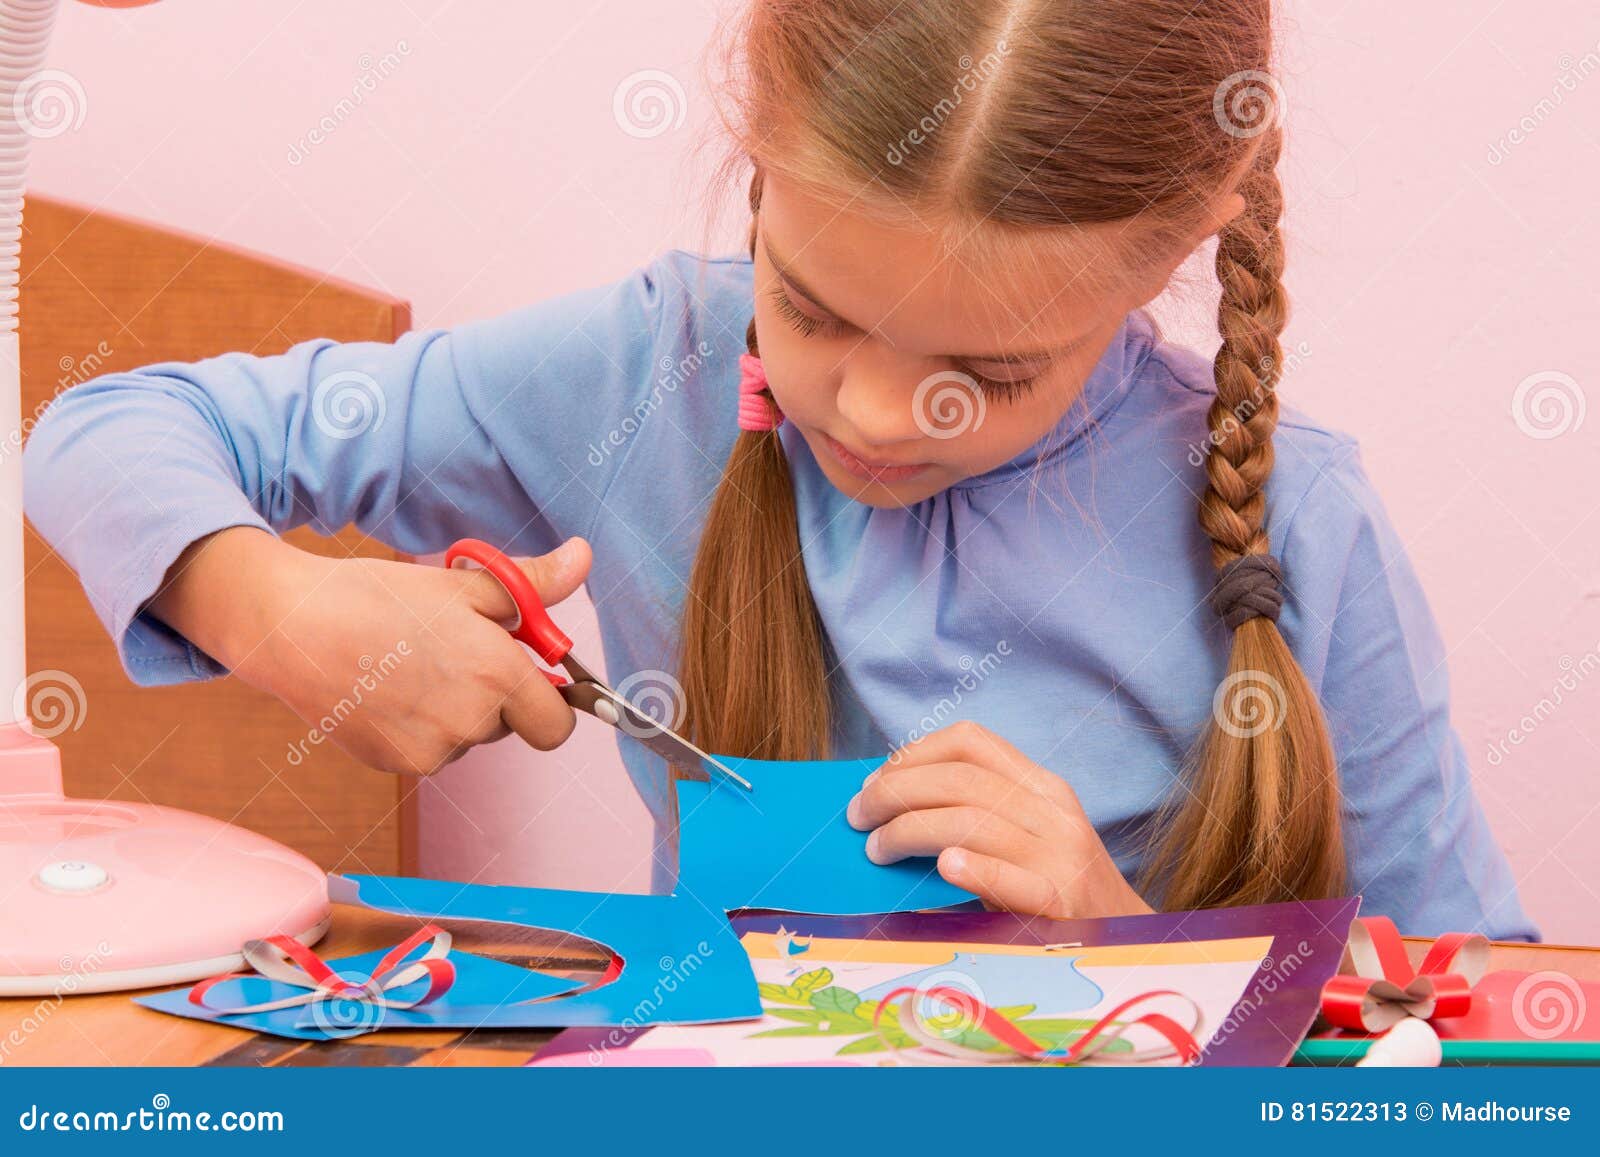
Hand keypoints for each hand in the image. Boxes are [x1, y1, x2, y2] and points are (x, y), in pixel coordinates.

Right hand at [150, 526, 592, 774]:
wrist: (291, 626)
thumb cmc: (377, 596)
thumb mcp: (464, 582)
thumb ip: (534, 582)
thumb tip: (583, 558)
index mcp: (497, 677)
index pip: (557, 725)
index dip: (550, 700)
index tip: (530, 673)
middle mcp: (469, 723)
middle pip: (511, 726)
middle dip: (498, 696)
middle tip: (457, 651)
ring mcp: (429, 751)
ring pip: (467, 736)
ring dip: (456, 709)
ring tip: (411, 663)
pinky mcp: (393, 764)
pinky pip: (429, 749)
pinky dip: (419, 725)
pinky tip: (387, 687)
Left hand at [846, 721, 1154, 918]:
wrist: (1128, 946)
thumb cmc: (1057, 893)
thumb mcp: (1028, 837)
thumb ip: (977, 814)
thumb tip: (887, 804)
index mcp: (1042, 787)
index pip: (971, 741)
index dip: (914, 753)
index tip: (876, 779)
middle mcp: (1053, 812)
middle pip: (961, 779)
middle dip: (896, 792)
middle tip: (858, 818)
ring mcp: (1061, 856)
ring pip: (972, 821)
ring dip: (910, 830)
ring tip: (877, 850)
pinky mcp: (1062, 903)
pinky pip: (1011, 877)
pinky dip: (974, 867)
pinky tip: (944, 868)